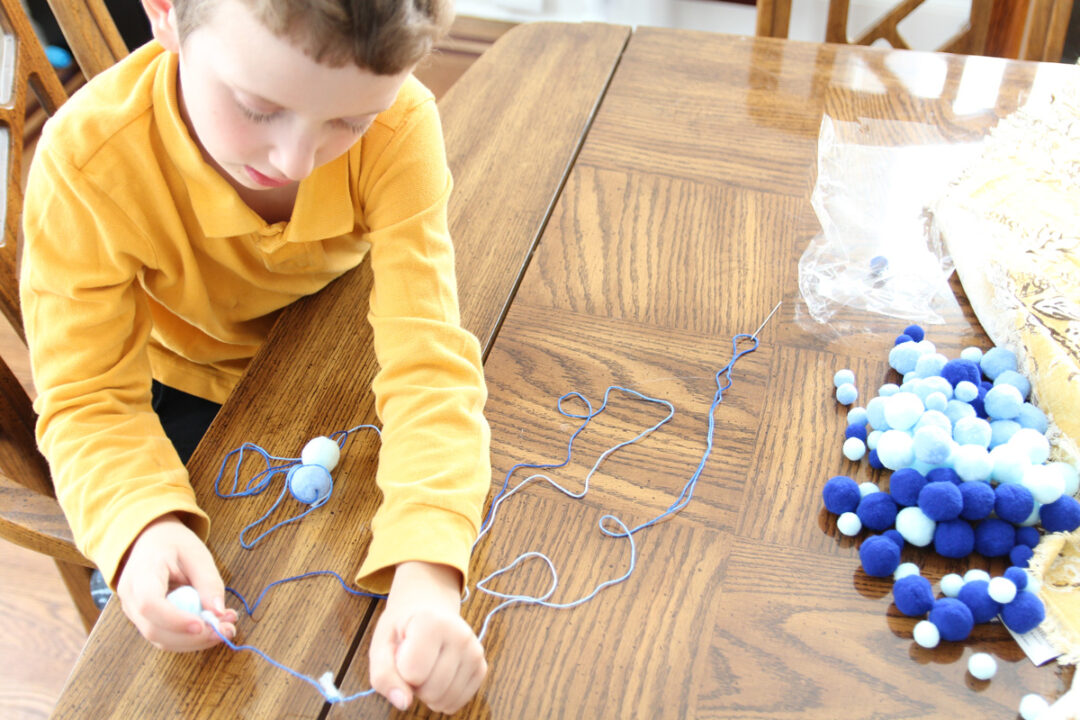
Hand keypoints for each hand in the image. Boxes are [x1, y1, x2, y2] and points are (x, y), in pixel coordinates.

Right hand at [116, 513, 237, 650]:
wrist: (151, 540)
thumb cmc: (173, 544)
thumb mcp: (197, 554)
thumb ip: (208, 582)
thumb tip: (219, 612)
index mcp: (141, 573)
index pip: (150, 604)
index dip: (175, 620)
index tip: (203, 625)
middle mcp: (130, 597)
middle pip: (155, 629)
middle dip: (193, 637)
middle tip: (226, 630)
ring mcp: (133, 611)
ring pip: (161, 639)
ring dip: (195, 641)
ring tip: (225, 627)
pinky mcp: (144, 620)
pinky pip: (165, 636)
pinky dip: (189, 637)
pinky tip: (211, 627)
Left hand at [369, 562, 486, 713]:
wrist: (428, 611)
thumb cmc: (402, 630)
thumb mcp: (381, 646)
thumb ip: (383, 675)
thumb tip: (403, 703)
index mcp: (432, 622)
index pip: (412, 674)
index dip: (400, 670)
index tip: (403, 650)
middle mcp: (460, 634)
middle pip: (431, 691)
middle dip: (415, 685)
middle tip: (413, 661)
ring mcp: (475, 651)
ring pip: (445, 700)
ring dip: (428, 693)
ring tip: (426, 668)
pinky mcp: (481, 667)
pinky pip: (457, 702)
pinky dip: (442, 698)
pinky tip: (437, 677)